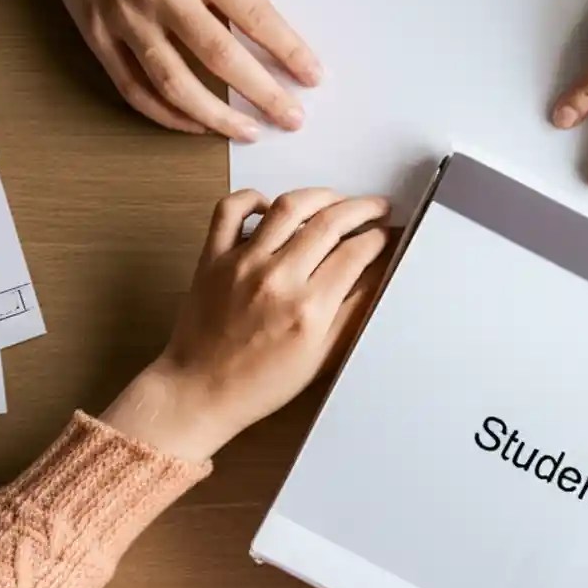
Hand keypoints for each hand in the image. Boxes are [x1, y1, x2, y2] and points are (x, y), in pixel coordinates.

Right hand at [47, 0, 321, 140]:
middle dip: (264, 94)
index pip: (255, 17)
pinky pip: (133, 88)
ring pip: (175, 84)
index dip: (289, 52)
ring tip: (249, 132)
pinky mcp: (95, 33)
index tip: (312, 76)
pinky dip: (167, 115)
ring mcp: (123, 16)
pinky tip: (197, 125)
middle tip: (291, 118)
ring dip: (218, 118)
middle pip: (221, 58)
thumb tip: (264, 33)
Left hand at [103, 189, 389, 460]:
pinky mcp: (213, 257)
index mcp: (309, 308)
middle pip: (330, 222)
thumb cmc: (262, 384)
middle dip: (362, 209)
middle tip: (377, 208)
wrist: (200, 392)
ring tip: (337, 200)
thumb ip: (351, 312)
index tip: (387, 234)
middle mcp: (278, 278)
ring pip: (289, 206)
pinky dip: (253, 198)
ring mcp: (242, 263)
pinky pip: (230, 210)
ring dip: (321, 195)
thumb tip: (375, 275)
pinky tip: (272, 206)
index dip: (380, 238)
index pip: (356, 253)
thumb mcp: (321, 357)